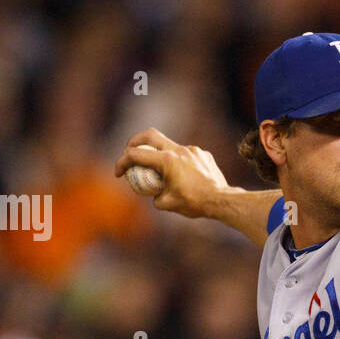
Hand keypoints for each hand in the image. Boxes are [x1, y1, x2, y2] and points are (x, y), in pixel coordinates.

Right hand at [114, 128, 230, 218]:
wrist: (221, 201)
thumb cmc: (194, 203)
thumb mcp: (167, 204)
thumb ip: (154, 196)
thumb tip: (153, 193)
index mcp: (166, 160)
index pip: (135, 155)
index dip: (122, 163)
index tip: (119, 173)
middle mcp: (179, 150)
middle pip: (149, 135)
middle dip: (135, 141)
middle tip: (130, 152)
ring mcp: (193, 150)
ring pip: (170, 146)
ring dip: (161, 155)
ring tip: (163, 174)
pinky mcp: (203, 154)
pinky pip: (186, 154)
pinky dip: (180, 163)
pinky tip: (185, 177)